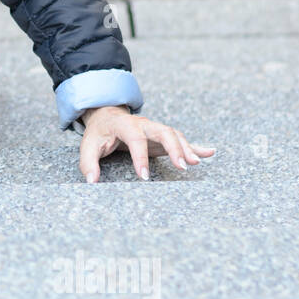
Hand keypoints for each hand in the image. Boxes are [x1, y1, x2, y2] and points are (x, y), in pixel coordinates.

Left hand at [77, 105, 214, 182]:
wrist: (106, 115)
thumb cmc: (98, 133)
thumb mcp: (88, 146)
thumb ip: (88, 164)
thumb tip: (92, 182)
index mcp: (124, 125)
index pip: (135, 139)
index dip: (140, 157)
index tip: (144, 177)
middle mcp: (143, 124)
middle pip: (163, 131)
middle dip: (175, 148)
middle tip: (182, 166)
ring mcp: (155, 129)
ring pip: (174, 135)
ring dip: (187, 148)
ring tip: (196, 163)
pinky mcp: (162, 136)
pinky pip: (181, 139)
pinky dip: (196, 146)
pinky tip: (210, 152)